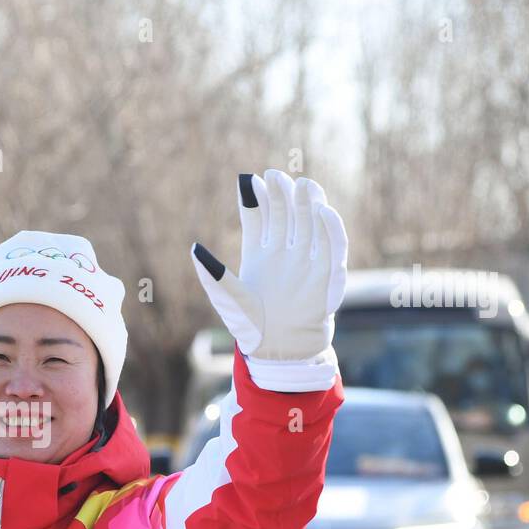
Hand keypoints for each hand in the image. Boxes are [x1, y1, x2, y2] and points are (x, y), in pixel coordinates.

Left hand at [191, 170, 347, 361]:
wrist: (281, 352)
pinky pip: (332, 244)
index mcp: (258, 254)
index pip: (258, 217)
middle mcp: (283, 252)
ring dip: (307, 202)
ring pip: (310, 222)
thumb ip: (215, 276)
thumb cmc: (252, 329)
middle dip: (282, 194)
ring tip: (301, 184)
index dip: (255, 199)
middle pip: (285, 213)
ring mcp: (306, 260)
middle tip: (277, 176)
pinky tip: (322, 209)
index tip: (249, 180)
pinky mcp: (328, 272)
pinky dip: (330, 226)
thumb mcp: (230, 302)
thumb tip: (195, 249)